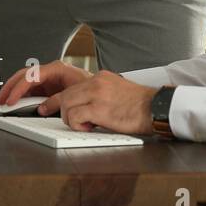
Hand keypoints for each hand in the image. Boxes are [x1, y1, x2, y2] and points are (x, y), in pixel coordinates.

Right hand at [0, 59, 91, 107]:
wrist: (100, 92)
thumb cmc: (91, 89)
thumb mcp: (73, 94)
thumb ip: (56, 100)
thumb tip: (41, 108)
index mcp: (56, 69)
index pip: (31, 76)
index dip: (18, 89)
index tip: (11, 100)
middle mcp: (50, 72)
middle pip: (23, 76)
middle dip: (10, 87)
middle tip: (1, 100)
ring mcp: (48, 79)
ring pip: (24, 82)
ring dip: (13, 91)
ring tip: (4, 103)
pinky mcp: (48, 87)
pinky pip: (30, 89)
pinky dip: (21, 96)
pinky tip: (15, 103)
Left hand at [39, 70, 156, 134]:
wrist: (157, 107)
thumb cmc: (141, 105)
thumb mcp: (118, 91)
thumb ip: (101, 94)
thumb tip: (86, 107)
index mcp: (101, 78)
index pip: (72, 86)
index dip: (58, 99)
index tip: (48, 107)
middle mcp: (97, 82)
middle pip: (65, 95)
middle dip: (62, 111)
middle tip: (72, 122)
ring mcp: (98, 94)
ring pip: (67, 105)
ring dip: (71, 119)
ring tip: (85, 125)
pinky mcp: (100, 109)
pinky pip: (75, 116)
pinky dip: (78, 125)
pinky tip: (91, 127)